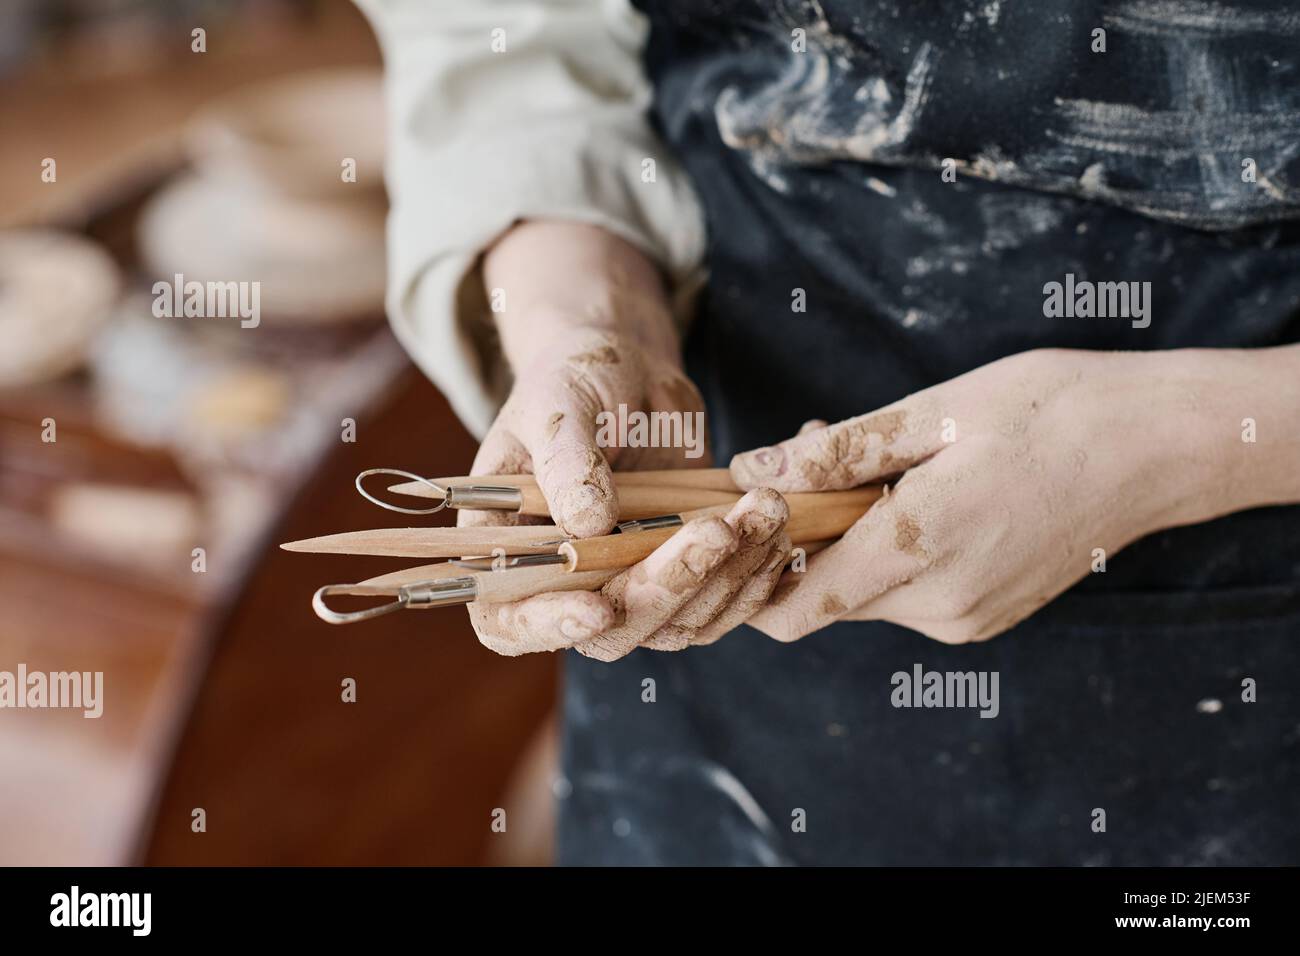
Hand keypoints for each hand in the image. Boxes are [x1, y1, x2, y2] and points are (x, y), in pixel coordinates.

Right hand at [459, 220, 788, 657]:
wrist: (627, 373)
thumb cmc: (573, 381)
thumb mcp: (558, 406)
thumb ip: (567, 463)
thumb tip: (588, 526)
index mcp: (505, 552)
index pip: (509, 621)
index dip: (552, 626)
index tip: (600, 608)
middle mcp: (565, 585)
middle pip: (611, 632)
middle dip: (669, 587)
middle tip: (718, 531)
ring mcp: (627, 586)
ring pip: (676, 623)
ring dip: (726, 577)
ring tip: (763, 510)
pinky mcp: (681, 578)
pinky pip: (720, 603)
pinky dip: (753, 575)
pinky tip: (776, 529)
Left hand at [729, 348, 1236, 644]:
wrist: (1157, 447)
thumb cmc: (1050, 412)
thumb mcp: (933, 413)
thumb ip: (836, 453)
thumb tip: (753, 471)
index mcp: (916, 551)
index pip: (794, 610)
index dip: (751, 575)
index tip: (745, 522)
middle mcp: (938, 606)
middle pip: (825, 596)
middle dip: (803, 538)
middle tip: (816, 456)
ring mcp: (966, 619)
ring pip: (867, 594)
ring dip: (849, 540)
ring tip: (877, 463)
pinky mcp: (986, 617)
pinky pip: (910, 595)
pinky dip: (892, 552)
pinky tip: (916, 493)